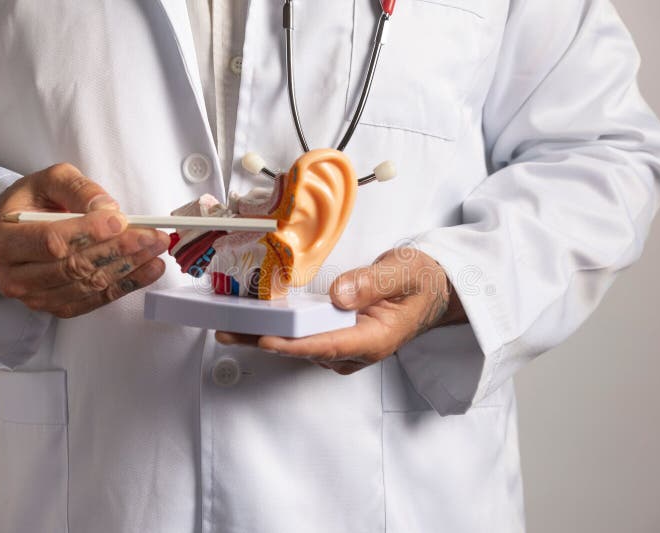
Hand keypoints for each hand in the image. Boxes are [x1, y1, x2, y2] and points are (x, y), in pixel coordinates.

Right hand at [0, 163, 170, 317]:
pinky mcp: (59, 307)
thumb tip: (107, 208)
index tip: (121, 220)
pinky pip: (98, 299)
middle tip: (152, 235)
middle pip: (75, 266)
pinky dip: (128, 284)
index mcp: (5, 240)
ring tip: (156, 248)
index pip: (52, 241)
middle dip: (119, 249)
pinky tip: (151, 269)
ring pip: (90, 284)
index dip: (90, 232)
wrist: (20, 231)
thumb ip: (78, 189)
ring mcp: (36, 297)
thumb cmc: (34, 203)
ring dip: (129, 267)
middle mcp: (15, 276)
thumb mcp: (50, 181)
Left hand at [216, 248, 466, 373]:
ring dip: (264, 336)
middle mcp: (354, 349)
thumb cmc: (421, 280)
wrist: (432, 289)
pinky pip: (302, 335)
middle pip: (303, 350)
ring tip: (228, 326)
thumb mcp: (403, 273)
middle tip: (226, 332)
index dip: (293, 345)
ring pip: (298, 345)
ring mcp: (344, 345)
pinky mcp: (335, 335)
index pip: (326, 345)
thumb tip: (339, 295)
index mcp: (374, 339)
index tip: (264, 340)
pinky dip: (277, 328)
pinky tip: (253, 319)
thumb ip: (373, 283)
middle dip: (263, 341)